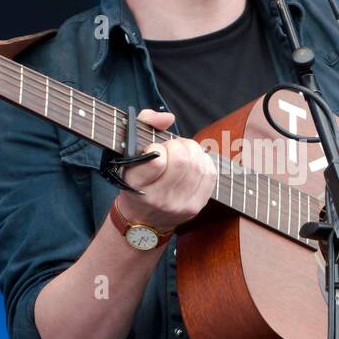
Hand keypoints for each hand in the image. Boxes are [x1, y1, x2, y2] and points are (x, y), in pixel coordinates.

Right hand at [116, 108, 217, 231]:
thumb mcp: (128, 151)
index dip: (158, 147)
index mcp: (135, 185)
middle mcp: (157, 199)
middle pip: (182, 160)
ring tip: (183, 154)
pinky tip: (193, 163)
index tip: (153, 148)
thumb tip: (168, 118)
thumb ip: (144, 123)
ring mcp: (178, 205)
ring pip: (198, 165)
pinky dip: (203, 162)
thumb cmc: (136, 178)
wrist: (143, 219)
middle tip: (172, 148)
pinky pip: (209, 175)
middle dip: (179, 145)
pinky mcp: (195, 207)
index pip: (156, 160)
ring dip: (192, 152)